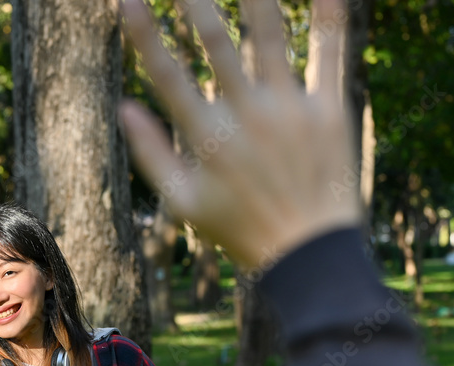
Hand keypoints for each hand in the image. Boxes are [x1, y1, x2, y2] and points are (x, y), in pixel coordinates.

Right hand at [119, 0, 359, 267]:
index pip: (167, 73)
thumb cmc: (240, 230)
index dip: (142, 33)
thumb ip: (151, 155)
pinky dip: (327, 13)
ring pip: (269, 34)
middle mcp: (247, 115)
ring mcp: (290, 109)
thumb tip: (124, 107)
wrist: (308, 252)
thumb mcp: (183, 204)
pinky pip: (329, 51)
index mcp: (208, 137)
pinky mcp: (329, 110)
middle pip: (216, 40)